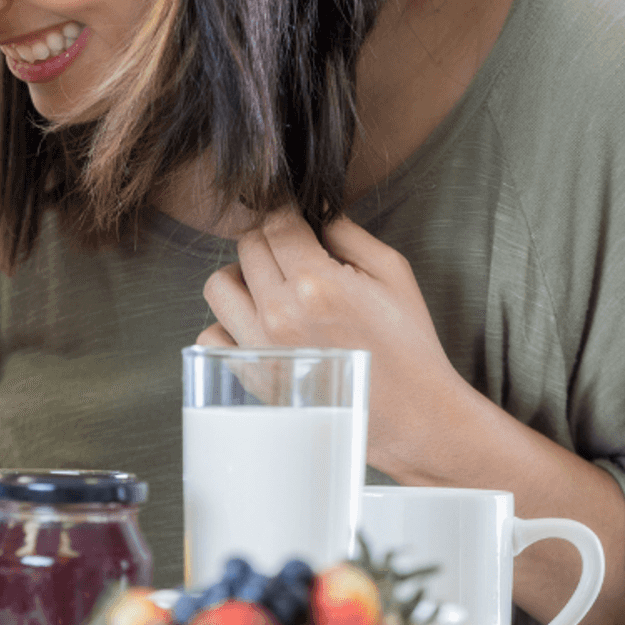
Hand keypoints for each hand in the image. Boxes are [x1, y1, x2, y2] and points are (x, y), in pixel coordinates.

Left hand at [198, 207, 473, 473]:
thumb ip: (346, 232)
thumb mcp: (392, 272)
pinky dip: (227, 323)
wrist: (413, 415)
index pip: (275, 222)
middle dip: (270, 239)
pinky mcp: (251, 376)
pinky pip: (211, 335)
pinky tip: (259, 322)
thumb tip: (310, 211)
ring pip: (218, 285)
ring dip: (242, 275)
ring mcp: (259, 347)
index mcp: (316, 283)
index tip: (292, 213)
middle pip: (247, 246)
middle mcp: (278, 314)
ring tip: (271, 284)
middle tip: (293, 250)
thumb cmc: (408, 344)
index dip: (285, 209)